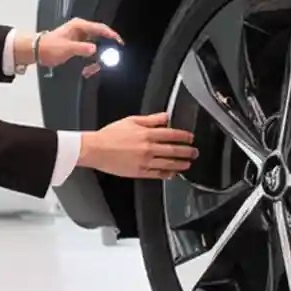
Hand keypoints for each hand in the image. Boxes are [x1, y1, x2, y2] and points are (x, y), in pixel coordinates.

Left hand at [35, 18, 123, 77]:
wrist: (37, 51)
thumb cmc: (49, 46)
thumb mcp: (66, 48)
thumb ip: (81, 48)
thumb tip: (94, 49)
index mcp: (80, 26)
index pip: (100, 28)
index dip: (111, 35)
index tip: (119, 43)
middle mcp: (81, 30)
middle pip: (100, 38)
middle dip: (105, 51)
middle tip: (108, 61)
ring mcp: (80, 38)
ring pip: (95, 48)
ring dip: (96, 60)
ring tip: (92, 70)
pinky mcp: (77, 46)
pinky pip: (89, 54)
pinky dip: (90, 62)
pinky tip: (87, 70)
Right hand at [78, 112, 197, 179]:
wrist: (96, 149)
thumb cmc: (110, 135)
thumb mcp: (132, 120)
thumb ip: (151, 119)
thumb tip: (165, 117)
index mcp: (147, 134)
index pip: (171, 134)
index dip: (184, 136)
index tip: (190, 137)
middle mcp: (148, 148)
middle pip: (173, 150)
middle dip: (187, 152)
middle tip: (194, 152)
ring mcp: (145, 162)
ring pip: (168, 164)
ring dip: (180, 164)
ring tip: (187, 164)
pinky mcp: (139, 172)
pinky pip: (157, 174)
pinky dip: (166, 174)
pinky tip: (172, 174)